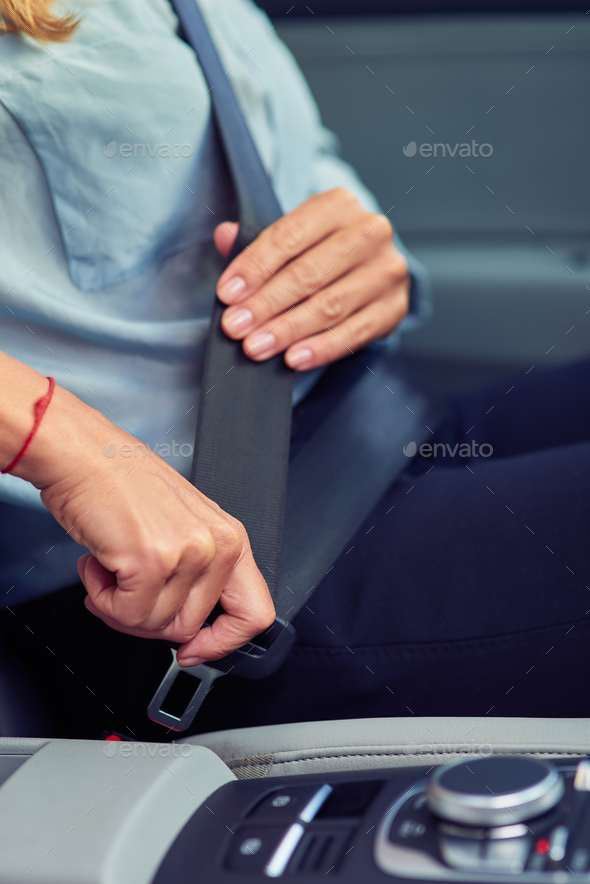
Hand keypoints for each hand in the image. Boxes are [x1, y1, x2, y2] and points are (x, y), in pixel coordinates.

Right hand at [16, 384, 274, 666]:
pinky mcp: (151, 561)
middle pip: (189, 627)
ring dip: (119, 606)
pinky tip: (97, 566)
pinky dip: (102, 599)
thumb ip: (196, 575)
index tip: (195, 651)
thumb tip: (190, 630)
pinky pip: (127, 615)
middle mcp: (217, 545)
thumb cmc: (121, 485)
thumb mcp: (180, 528)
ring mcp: (187, 553)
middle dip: (146, 621)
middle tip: (123, 592)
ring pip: (156, 626)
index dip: (223, 644)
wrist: (83, 455)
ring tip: (110, 568)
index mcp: (229, 538)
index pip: (254, 613)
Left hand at [214, 187, 409, 369]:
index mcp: (338, 205)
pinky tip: (293, 359)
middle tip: (236, 327)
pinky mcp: (395, 307)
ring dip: (288, 330)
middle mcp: (369, 232)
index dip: (254, 267)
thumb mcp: (291, 237)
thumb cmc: (320, 252)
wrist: (369, 269)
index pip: (289, 236)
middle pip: (309, 273)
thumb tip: (225, 236)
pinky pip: (354, 333)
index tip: (227, 294)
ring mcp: (387, 271)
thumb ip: (257, 239)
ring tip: (256, 347)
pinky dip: (321, 348)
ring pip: (330, 305)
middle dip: (266, 304)